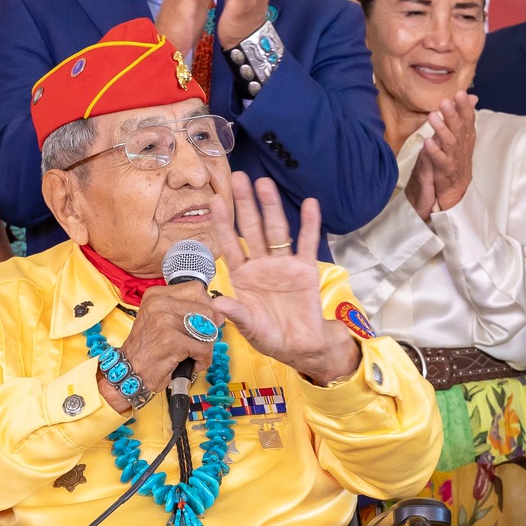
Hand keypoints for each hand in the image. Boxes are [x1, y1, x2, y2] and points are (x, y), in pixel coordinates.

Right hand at [109, 281, 225, 415]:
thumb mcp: (164, 320)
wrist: (130, 372)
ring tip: (192, 355)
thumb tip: (220, 314)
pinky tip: (191, 364)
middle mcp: (159, 304)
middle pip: (207, 310)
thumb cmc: (149, 348)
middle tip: (196, 344)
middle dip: (208, 331)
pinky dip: (202, 361)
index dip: (206, 308)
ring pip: (208, 331)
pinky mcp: (171, 341)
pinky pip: (204, 349)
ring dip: (205, 348)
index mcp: (157, 295)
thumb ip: (190, 312)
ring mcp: (165, 321)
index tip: (201, 323)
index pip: (197, 290)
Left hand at [209, 174, 358, 384]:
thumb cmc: (271, 337)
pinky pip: (306, 243)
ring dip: (271, 207)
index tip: (215, 201)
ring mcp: (283, 265)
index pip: (230, 245)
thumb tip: (216, 302)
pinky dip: (309, 224)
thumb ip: (236, 313)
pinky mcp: (305, 269)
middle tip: (239, 178)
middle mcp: (261, 265)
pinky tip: (310, 204)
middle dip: (246, 204)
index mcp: (243, 277)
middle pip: (252, 229)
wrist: (302, 347)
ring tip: (265, 183)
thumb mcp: (250, 328)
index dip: (224, 224)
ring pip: (276, 231)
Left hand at [414, 91, 476, 218]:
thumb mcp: (461, 134)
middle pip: (459, 128)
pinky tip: (428, 142)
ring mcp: (454, 158)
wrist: (456, 187)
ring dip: (441, 129)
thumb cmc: (457, 156)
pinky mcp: (445, 170)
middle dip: (452, 115)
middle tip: (445, 102)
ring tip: (432, 117)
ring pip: (450, 142)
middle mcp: (462, 145)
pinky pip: (440, 160)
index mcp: (467, 135)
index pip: (468, 118)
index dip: (465, 107)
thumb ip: (463, 114)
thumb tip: (472, 96)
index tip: (460, 93)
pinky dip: (434, 151)